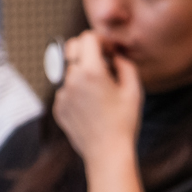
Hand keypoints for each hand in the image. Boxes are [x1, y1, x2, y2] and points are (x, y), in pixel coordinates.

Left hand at [52, 33, 142, 168]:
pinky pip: (66, 89)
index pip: (87, 38)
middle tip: (103, 63)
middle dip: (87, 50)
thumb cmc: (124, 122)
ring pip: (69, 70)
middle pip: (72, 49)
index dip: (100, 40)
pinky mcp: (58, 108)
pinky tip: (91, 107)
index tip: (109, 51)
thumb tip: (115, 55)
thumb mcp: (133, 89)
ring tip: (100, 91)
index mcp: (91, 71)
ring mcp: (62, 94)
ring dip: (82, 73)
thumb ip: (125, 63)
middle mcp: (71, 79)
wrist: (107, 154)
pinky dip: (77, 90)